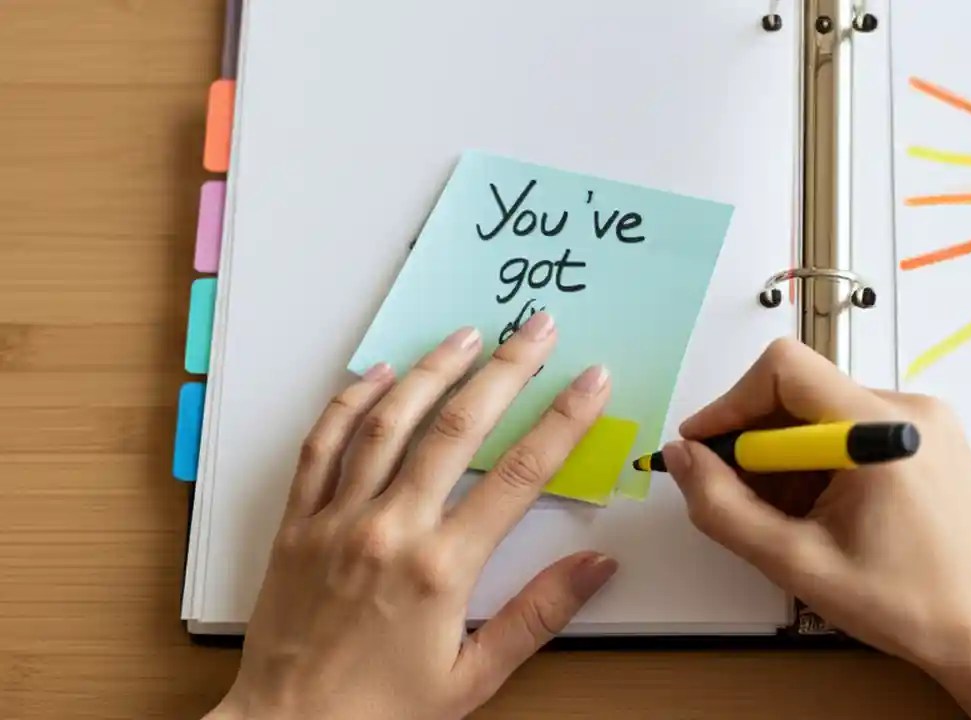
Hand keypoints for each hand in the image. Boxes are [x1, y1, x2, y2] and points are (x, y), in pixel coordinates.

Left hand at [207, 313, 617, 719]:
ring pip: (390, 422)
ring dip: (434, 371)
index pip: (520, 475)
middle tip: (537, 330)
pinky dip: (350, 403)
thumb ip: (538, 614)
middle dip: (507, 370)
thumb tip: (598, 565)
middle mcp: (390, 530)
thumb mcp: (474, 677)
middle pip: (460, 428)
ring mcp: (338, 519)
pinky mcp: (297, 523)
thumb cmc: (381, 713)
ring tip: (468, 334)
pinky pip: (322, 445)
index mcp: (441, 568)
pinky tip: (379, 375)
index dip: (562, 420)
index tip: (590, 381)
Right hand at [665, 339, 970, 719]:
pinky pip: (852, 426)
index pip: (785, 370)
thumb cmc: (904, 605)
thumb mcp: (796, 562)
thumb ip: (723, 507)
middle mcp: (909, 409)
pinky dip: (820, 461)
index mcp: (881, 430)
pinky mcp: (929, 437)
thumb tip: (682, 457)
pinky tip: (824, 511)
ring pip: (823, 411)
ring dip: (788, 456)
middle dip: (756, 441)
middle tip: (740, 498)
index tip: (703, 450)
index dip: (730, 403)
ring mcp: (925, 420)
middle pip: (801, 390)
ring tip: (792, 518)